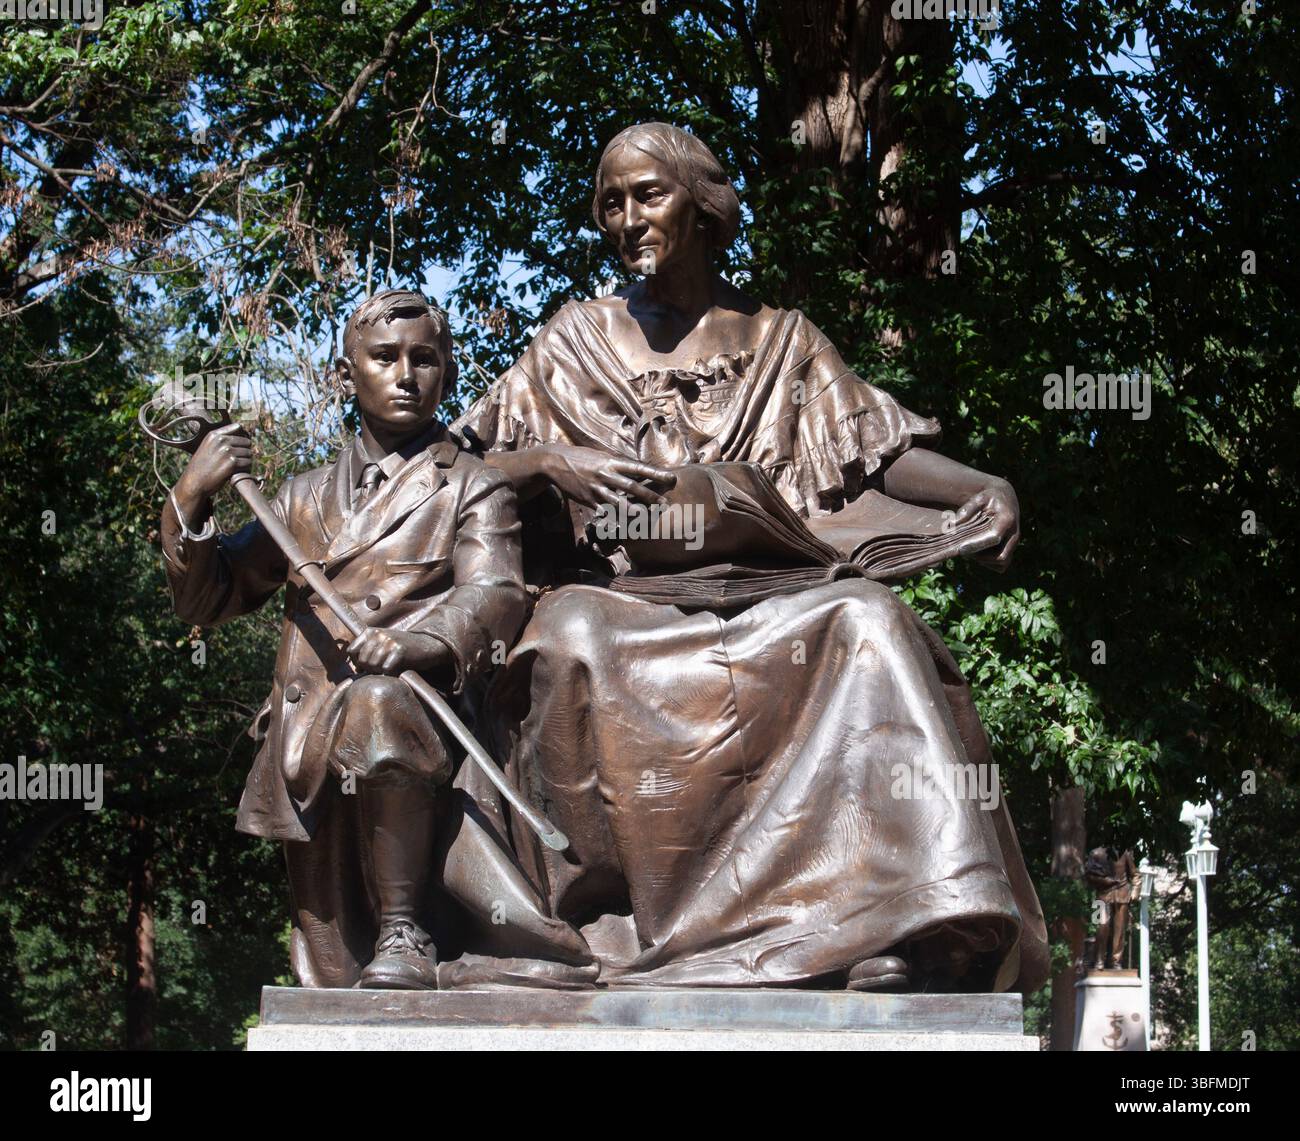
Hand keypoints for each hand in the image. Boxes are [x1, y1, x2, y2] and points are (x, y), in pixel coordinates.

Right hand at [174, 423, 252, 510]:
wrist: (194, 483)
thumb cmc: (202, 466)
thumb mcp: (207, 447)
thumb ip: (221, 438)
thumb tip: (241, 430)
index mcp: (214, 435)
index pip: (238, 427)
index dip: (241, 438)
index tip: (239, 446)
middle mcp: (221, 441)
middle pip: (246, 442)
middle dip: (244, 451)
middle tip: (238, 460)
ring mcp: (227, 451)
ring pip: (249, 453)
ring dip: (245, 461)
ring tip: (236, 467)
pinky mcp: (232, 463)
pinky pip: (248, 463)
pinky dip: (245, 469)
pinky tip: (237, 472)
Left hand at [346, 628, 450, 675]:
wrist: (428, 645)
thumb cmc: (404, 648)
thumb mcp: (382, 644)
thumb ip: (368, 651)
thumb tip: (356, 669)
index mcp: (371, 631)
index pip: (352, 651)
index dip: (358, 663)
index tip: (367, 667)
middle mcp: (378, 634)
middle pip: (362, 661)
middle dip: (370, 669)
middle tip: (383, 669)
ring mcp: (389, 641)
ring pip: (373, 666)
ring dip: (382, 672)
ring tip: (391, 668)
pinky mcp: (399, 650)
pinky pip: (386, 669)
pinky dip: (391, 674)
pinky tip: (398, 670)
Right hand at [541, 444, 675, 508]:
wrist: (555, 462)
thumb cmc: (582, 457)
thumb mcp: (601, 455)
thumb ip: (618, 463)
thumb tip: (638, 469)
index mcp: (611, 461)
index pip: (638, 468)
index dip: (656, 474)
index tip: (671, 478)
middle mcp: (605, 474)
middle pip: (632, 487)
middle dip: (650, 496)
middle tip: (664, 504)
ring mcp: (596, 488)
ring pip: (618, 503)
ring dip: (634, 511)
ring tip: (647, 517)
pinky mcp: (588, 500)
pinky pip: (604, 511)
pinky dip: (615, 518)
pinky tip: (625, 524)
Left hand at [953, 479, 1019, 571]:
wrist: (1005, 498)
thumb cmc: (990, 498)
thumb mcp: (979, 498)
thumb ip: (967, 509)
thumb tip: (952, 524)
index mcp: (1007, 519)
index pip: (994, 537)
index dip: (977, 545)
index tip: (961, 548)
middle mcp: (1014, 534)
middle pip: (1000, 556)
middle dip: (980, 557)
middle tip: (964, 550)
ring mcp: (1014, 543)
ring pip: (1002, 563)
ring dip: (984, 561)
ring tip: (970, 550)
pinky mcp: (1012, 549)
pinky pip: (1002, 565)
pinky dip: (989, 563)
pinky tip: (978, 553)